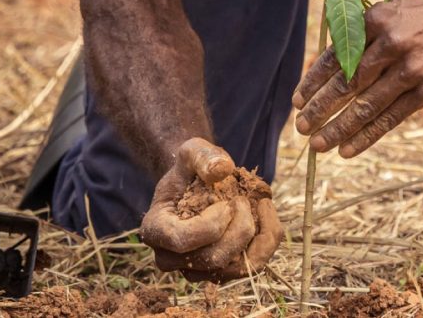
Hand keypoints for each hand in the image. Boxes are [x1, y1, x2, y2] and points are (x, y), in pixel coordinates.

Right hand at [139, 138, 282, 281]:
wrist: (197, 184)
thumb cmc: (191, 168)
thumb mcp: (193, 151)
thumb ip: (203, 156)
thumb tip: (222, 169)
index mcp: (155, 230)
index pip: (182, 240)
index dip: (211, 222)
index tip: (226, 201)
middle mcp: (171, 258)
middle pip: (213, 259)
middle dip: (239, 227)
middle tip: (242, 200)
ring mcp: (196, 270)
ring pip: (235, 269)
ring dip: (258, 235)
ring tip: (261, 205)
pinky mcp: (221, 271)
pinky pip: (252, 266)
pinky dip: (267, 240)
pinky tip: (265, 214)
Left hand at [293, 0, 422, 156]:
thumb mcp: (391, 11)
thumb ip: (363, 36)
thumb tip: (330, 68)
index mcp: (376, 21)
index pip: (336, 57)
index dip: (313, 82)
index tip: (298, 100)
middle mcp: (391, 46)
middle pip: (347, 85)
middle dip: (320, 109)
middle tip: (302, 126)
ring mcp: (411, 71)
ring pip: (366, 106)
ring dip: (338, 128)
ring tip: (318, 144)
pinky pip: (391, 118)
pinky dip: (367, 136)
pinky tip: (348, 149)